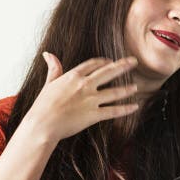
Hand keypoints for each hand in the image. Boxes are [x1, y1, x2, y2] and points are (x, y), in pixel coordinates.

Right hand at [24, 52, 139, 143]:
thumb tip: (48, 54)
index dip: (104, 62)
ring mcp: (90, 100)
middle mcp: (84, 85)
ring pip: (114, 92)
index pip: (93, 64)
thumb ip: (53, 69)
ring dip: (127, 89)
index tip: (111, 61)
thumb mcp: (49, 83)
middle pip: (108, 72)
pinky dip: (126, 109)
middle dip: (123, 66)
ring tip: (136, 87)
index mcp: (73, 76)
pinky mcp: (94, 115)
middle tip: (134, 61)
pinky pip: (114, 111)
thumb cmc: (43, 106)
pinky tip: (135, 107)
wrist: (43, 125)